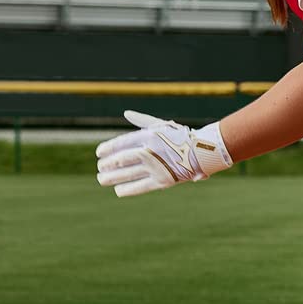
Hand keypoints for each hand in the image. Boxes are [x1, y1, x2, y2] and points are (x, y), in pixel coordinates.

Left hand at [95, 110, 234, 197]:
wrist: (203, 150)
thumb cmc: (180, 136)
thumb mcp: (161, 124)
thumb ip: (142, 120)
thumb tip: (126, 113)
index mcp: (149, 135)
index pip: (122, 143)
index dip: (108, 148)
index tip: (99, 153)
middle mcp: (150, 151)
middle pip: (122, 160)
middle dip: (108, 164)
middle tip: (100, 168)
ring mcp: (156, 167)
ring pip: (128, 174)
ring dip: (112, 177)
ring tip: (102, 179)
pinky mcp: (163, 180)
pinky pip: (141, 186)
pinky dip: (128, 189)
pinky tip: (118, 190)